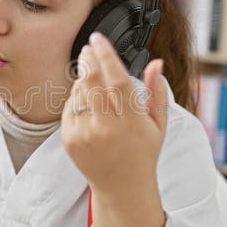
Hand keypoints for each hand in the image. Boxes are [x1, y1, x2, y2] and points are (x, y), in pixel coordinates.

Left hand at [61, 32, 167, 196]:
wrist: (122, 188)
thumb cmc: (142, 154)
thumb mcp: (157, 124)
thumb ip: (157, 91)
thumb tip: (156, 62)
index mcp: (131, 122)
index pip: (116, 80)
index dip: (105, 55)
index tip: (98, 38)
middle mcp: (106, 128)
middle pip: (91, 81)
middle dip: (88, 59)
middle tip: (89, 48)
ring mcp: (85, 134)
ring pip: (79, 92)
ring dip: (84, 78)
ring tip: (93, 77)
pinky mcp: (69, 140)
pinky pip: (69, 107)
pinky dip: (77, 98)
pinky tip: (88, 100)